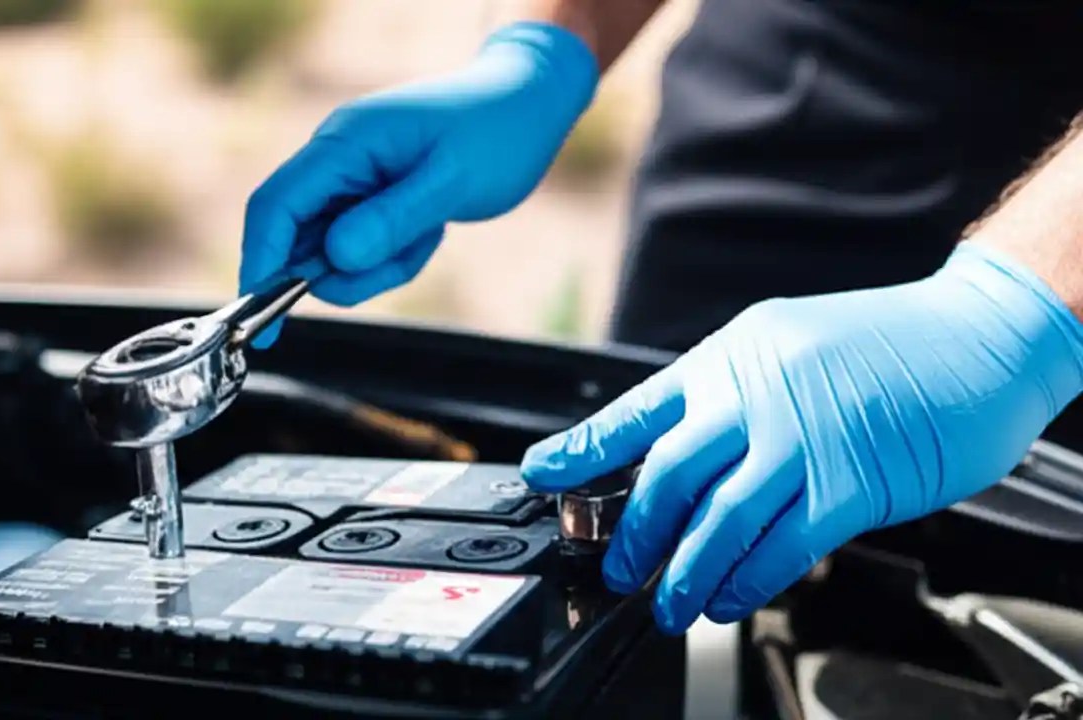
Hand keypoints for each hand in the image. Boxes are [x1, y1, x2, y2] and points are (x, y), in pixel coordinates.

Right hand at [239, 21, 597, 347]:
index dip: (261, 261)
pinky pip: (361, 252)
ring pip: (332, 254)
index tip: (261, 316)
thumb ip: (393, 219)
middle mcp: (336, 160)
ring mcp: (350, 182)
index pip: (275, 206)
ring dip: (379, 265)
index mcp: (345, 143)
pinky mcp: (368, 201)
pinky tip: (429, 230)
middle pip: (298, 239)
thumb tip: (335, 257)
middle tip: (402, 260)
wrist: (529, 106)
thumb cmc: (497, 131)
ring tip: (427, 235)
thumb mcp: (452, 180)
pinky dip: (394, 258)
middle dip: (344, 270)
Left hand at [521, 241, 1082, 633]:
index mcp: (732, 358)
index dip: (583, 448)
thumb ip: (731, 397)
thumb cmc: (884, 345)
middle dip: (630, 531)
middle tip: (614, 567)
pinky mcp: (852, 483)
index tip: (543, 474)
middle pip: (667, 473)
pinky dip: (745, 580)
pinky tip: (728, 597)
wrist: (977, 336)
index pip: (637, 409)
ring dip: (683, 572)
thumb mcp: (786, 346)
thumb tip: (676, 453)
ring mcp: (804, 438)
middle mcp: (758, 394)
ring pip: (718, 519)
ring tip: (668, 604)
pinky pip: (781, 546)